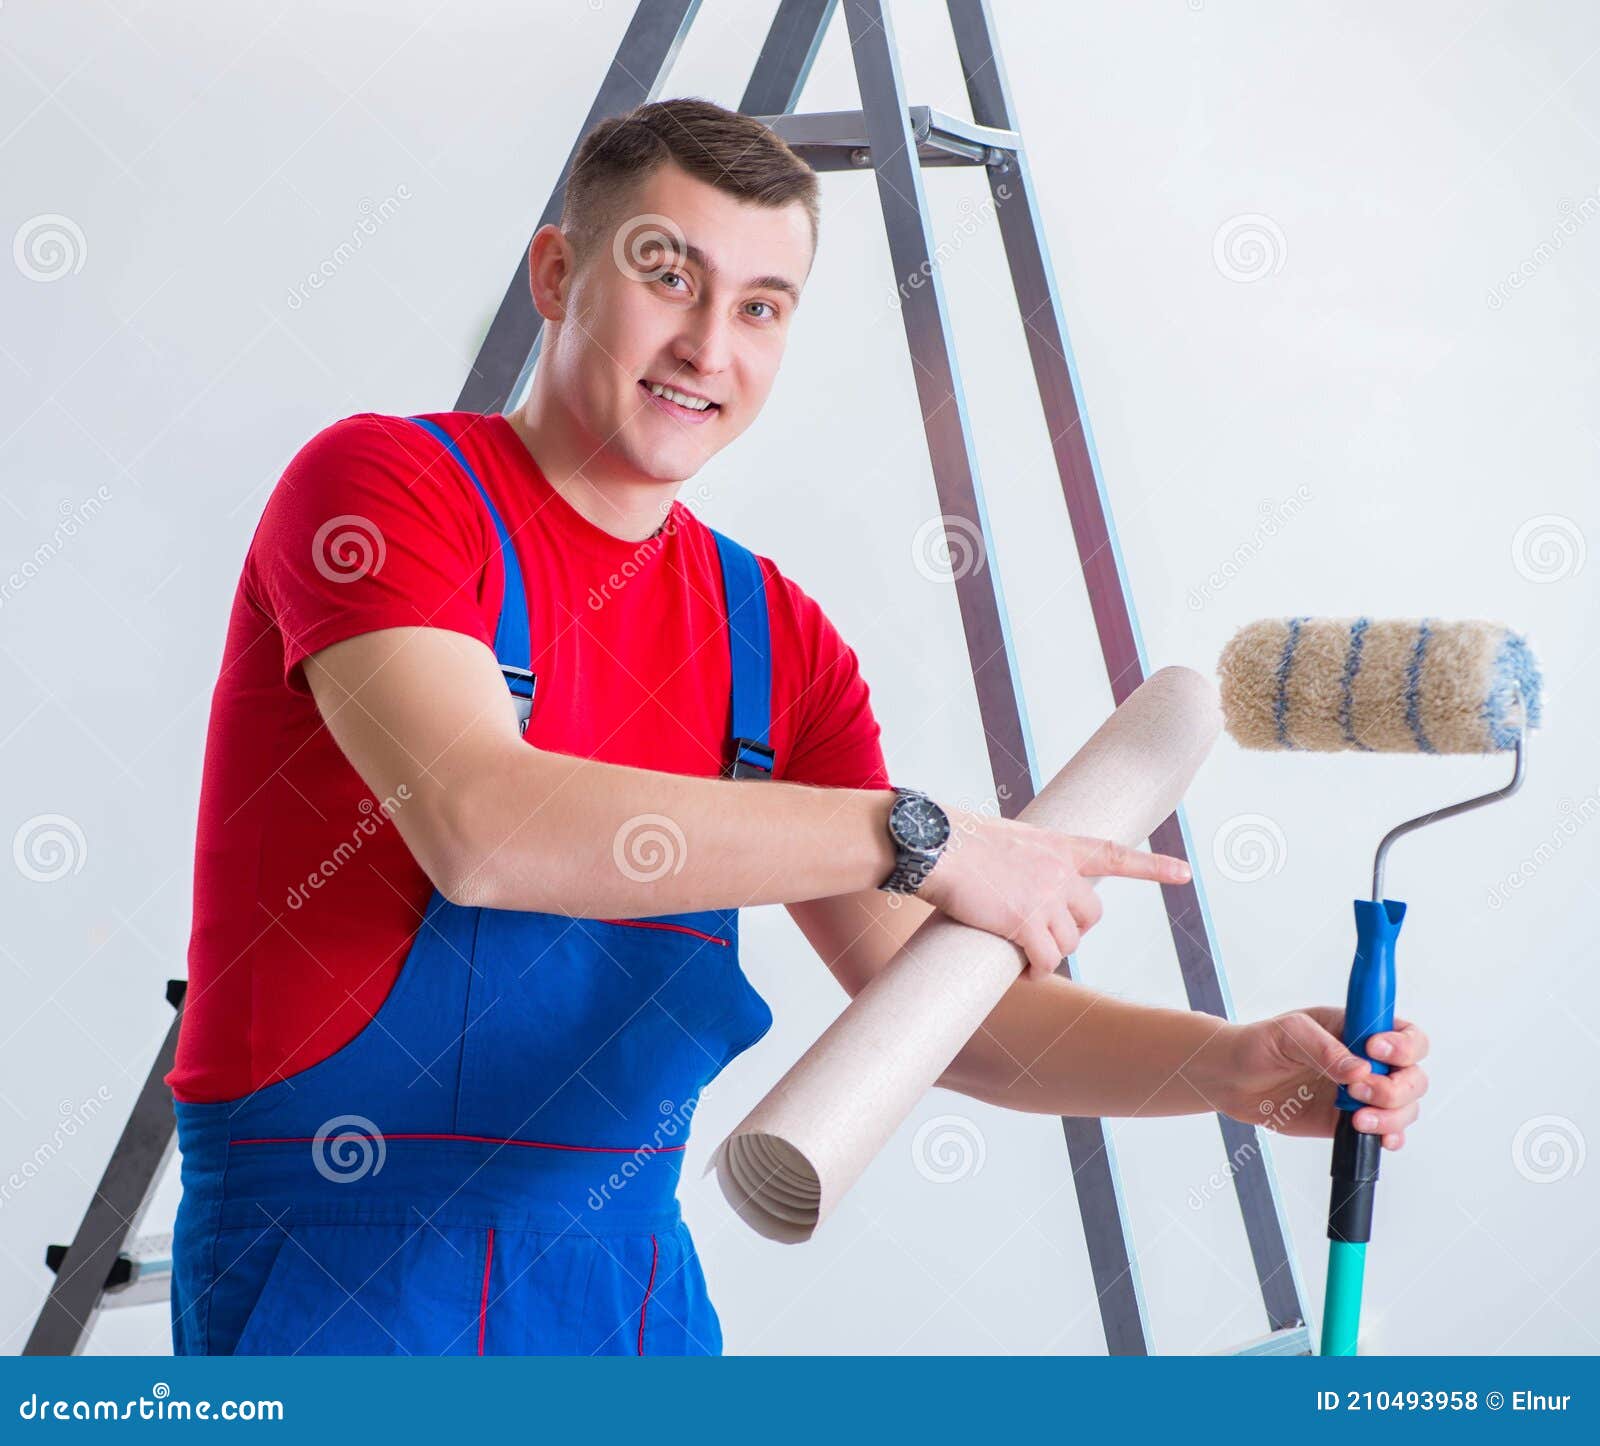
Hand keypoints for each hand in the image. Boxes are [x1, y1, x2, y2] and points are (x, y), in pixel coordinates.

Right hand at [918, 808, 1192, 981]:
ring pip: (1068, 944)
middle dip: (1071, 932)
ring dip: (1047, 954)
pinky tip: (1019, 970)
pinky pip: (1045, 962)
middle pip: (1091, 916)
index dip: (1152, 867)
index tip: (1185, 873)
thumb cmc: (952, 842)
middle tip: (1038, 937)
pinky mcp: (1026, 922)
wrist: (932, 845)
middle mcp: (1059, 871)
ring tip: (1018, 952)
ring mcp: (1045, 896)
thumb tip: (1015, 894)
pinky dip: (1035, 972)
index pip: (1114, 856)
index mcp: (1056, 845)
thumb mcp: (1001, 842)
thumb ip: (1023, 864)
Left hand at [1210, 1006, 1429, 1149]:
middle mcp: (1367, 1062)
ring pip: (1405, 1106)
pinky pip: (1387, 1131)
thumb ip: (1323, 1048)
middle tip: (1357, 1090)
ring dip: (1391, 1115)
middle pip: (1413, 1075)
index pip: (1404, 1033)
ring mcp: (1362, 1093)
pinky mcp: (1352, 1120)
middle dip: (1396, 1087)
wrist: (1233, 1080)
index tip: (1375, 1051)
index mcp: (1356, 1029)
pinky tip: (1378, 1137)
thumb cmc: (1258, 1045)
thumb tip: (1360, 1069)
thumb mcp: (1286, 1034)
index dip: (1403, 1044)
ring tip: (1356, 1117)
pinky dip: (1390, 1136)